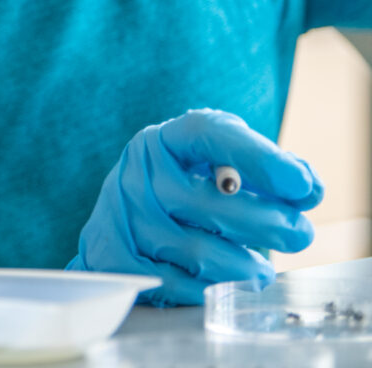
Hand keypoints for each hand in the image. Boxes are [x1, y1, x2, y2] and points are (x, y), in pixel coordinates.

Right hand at [67, 109, 322, 305]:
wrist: (116, 228)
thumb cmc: (180, 194)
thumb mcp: (214, 167)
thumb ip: (263, 171)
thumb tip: (309, 189)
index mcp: (161, 143)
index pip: (206, 134)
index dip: (258, 157)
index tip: (301, 183)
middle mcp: (137, 177)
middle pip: (212, 202)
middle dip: (270, 222)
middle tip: (299, 233)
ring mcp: (125, 221)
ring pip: (201, 253)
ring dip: (247, 267)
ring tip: (262, 269)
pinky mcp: (118, 262)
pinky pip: (179, 287)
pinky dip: (213, 291)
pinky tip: (227, 284)